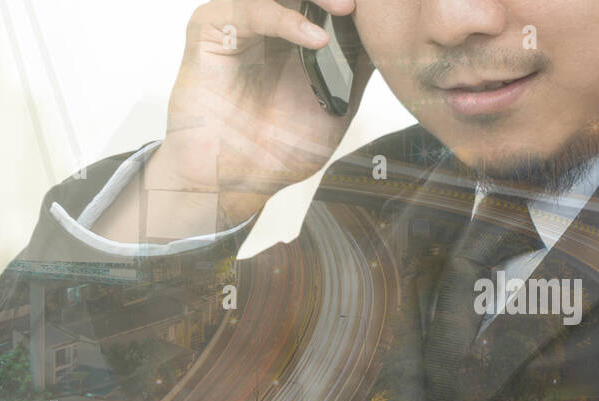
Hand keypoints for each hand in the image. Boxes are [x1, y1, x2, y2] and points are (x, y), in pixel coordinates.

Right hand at [95, 0, 375, 238]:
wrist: (233, 184)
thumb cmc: (277, 151)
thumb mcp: (338, 106)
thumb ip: (359, 66)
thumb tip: (387, 31)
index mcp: (296, 32)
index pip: (324, 0)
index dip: (354, 3)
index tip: (386, 7)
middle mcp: (268, 20)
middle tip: (365, 2)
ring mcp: (239, 22)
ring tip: (348, 8)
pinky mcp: (211, 31)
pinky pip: (250, 10)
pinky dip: (285, 18)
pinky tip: (316, 40)